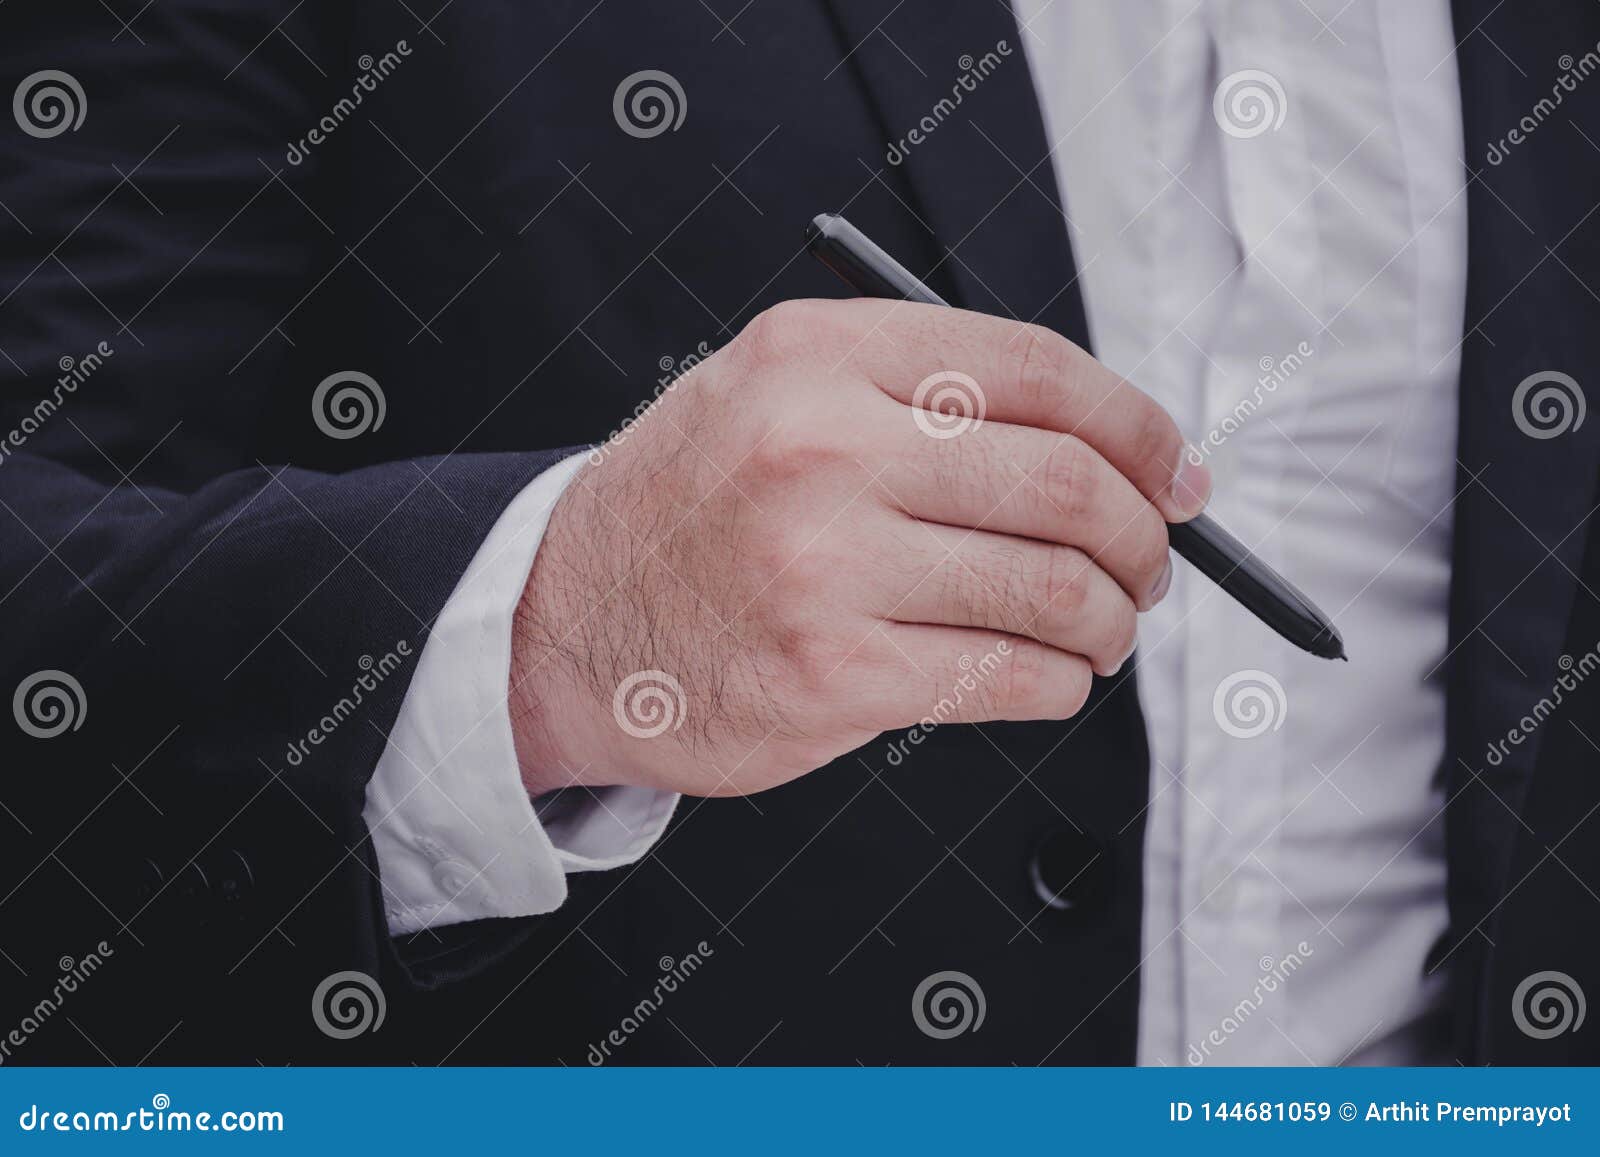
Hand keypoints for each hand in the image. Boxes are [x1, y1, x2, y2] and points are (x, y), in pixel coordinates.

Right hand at [509, 298, 1209, 797]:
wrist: (565, 621)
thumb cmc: (696, 508)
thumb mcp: (782, 394)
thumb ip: (928, 398)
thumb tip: (1115, 448)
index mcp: (822, 356)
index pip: (1039, 371)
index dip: (1139, 425)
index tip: (1175, 468)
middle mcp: (824, 446)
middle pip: (1067, 484)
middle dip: (1147, 536)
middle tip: (1154, 563)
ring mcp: (825, 565)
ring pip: (1053, 590)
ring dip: (1112, 619)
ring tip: (1105, 628)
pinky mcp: (831, 675)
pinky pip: (1008, 677)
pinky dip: (1060, 681)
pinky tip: (1048, 674)